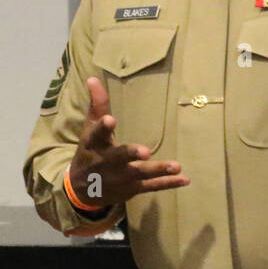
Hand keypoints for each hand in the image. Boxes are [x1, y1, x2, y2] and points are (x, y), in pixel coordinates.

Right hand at [68, 76, 189, 207]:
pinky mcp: (133, 188)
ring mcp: (121, 177)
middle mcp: (107, 162)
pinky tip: (185, 179)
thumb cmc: (90, 152)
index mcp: (94, 145)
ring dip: (159, 170)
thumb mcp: (89, 130)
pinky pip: (152, 186)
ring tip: (177, 166)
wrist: (82, 190)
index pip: (98, 134)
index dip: (103, 127)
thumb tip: (93, 78)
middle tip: (145, 152)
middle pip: (119, 157)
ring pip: (140, 173)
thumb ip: (97, 105)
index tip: (110, 119)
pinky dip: (168, 183)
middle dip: (131, 154)